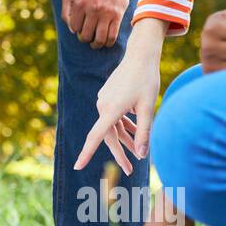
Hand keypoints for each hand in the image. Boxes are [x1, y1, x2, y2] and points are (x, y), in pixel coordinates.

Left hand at [62, 0, 129, 48]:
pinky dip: (108, 43)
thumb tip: (72, 30)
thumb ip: (65, 11)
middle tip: (87, 36)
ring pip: (100, 39)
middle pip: (86, 36)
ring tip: (95, 44)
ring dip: (96, 45)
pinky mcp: (117, 15)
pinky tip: (106, 43)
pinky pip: (112, 36)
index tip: (80, 27)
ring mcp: (106, 13)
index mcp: (80, 4)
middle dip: (85, 39)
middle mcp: (93, 9)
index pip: (75, 28)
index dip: (76, 30)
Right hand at [74, 47, 159, 174]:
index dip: (87, 153)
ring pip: (113, 126)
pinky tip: (135, 130)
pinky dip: (124, 125)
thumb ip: (144, 133)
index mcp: (112, 109)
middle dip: (120, 152)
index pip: (96, 137)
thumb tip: (142, 156)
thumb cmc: (147, 81)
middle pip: (108, 135)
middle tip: (130, 170)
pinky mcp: (107, 96)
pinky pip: (114, 116)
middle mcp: (103, 105)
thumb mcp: (148, 108)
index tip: (77, 166)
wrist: (141, 56)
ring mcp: (104, 100)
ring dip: (125, 138)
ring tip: (139, 150)